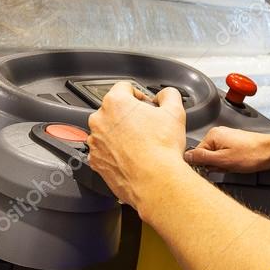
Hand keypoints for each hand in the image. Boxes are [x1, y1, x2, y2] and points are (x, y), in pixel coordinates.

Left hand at [87, 82, 191, 211]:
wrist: (155, 181)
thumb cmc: (162, 148)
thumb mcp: (175, 111)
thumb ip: (169, 95)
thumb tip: (165, 95)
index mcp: (115, 102)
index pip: (124, 88)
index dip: (140, 95)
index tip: (147, 106)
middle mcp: (99, 120)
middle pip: (114, 110)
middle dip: (130, 117)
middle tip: (147, 127)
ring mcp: (95, 142)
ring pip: (108, 132)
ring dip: (122, 135)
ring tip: (141, 145)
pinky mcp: (95, 162)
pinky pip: (105, 151)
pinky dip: (116, 153)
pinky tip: (133, 157)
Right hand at [185, 127, 269, 172]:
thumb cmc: (252, 155)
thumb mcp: (223, 160)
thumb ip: (202, 158)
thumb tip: (186, 156)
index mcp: (213, 135)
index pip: (197, 154)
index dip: (206, 165)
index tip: (216, 167)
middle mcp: (218, 133)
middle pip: (206, 156)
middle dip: (216, 165)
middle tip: (227, 166)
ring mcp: (226, 137)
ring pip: (216, 157)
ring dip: (223, 165)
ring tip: (234, 164)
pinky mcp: (233, 143)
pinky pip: (224, 156)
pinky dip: (229, 162)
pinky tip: (238, 163)